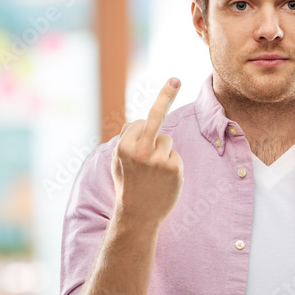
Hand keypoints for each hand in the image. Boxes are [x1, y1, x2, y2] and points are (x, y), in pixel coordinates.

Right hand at [111, 78, 182, 231]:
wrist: (137, 216)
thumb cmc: (128, 185)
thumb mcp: (118, 161)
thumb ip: (127, 140)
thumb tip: (140, 121)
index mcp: (123, 146)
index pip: (140, 122)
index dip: (142, 130)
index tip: (163, 94)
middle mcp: (139, 150)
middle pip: (155, 118)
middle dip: (165, 95)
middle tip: (176, 79)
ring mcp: (157, 159)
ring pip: (167, 139)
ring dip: (163, 151)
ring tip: (153, 172)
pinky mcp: (173, 167)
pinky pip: (174, 154)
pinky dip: (171, 163)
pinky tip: (162, 179)